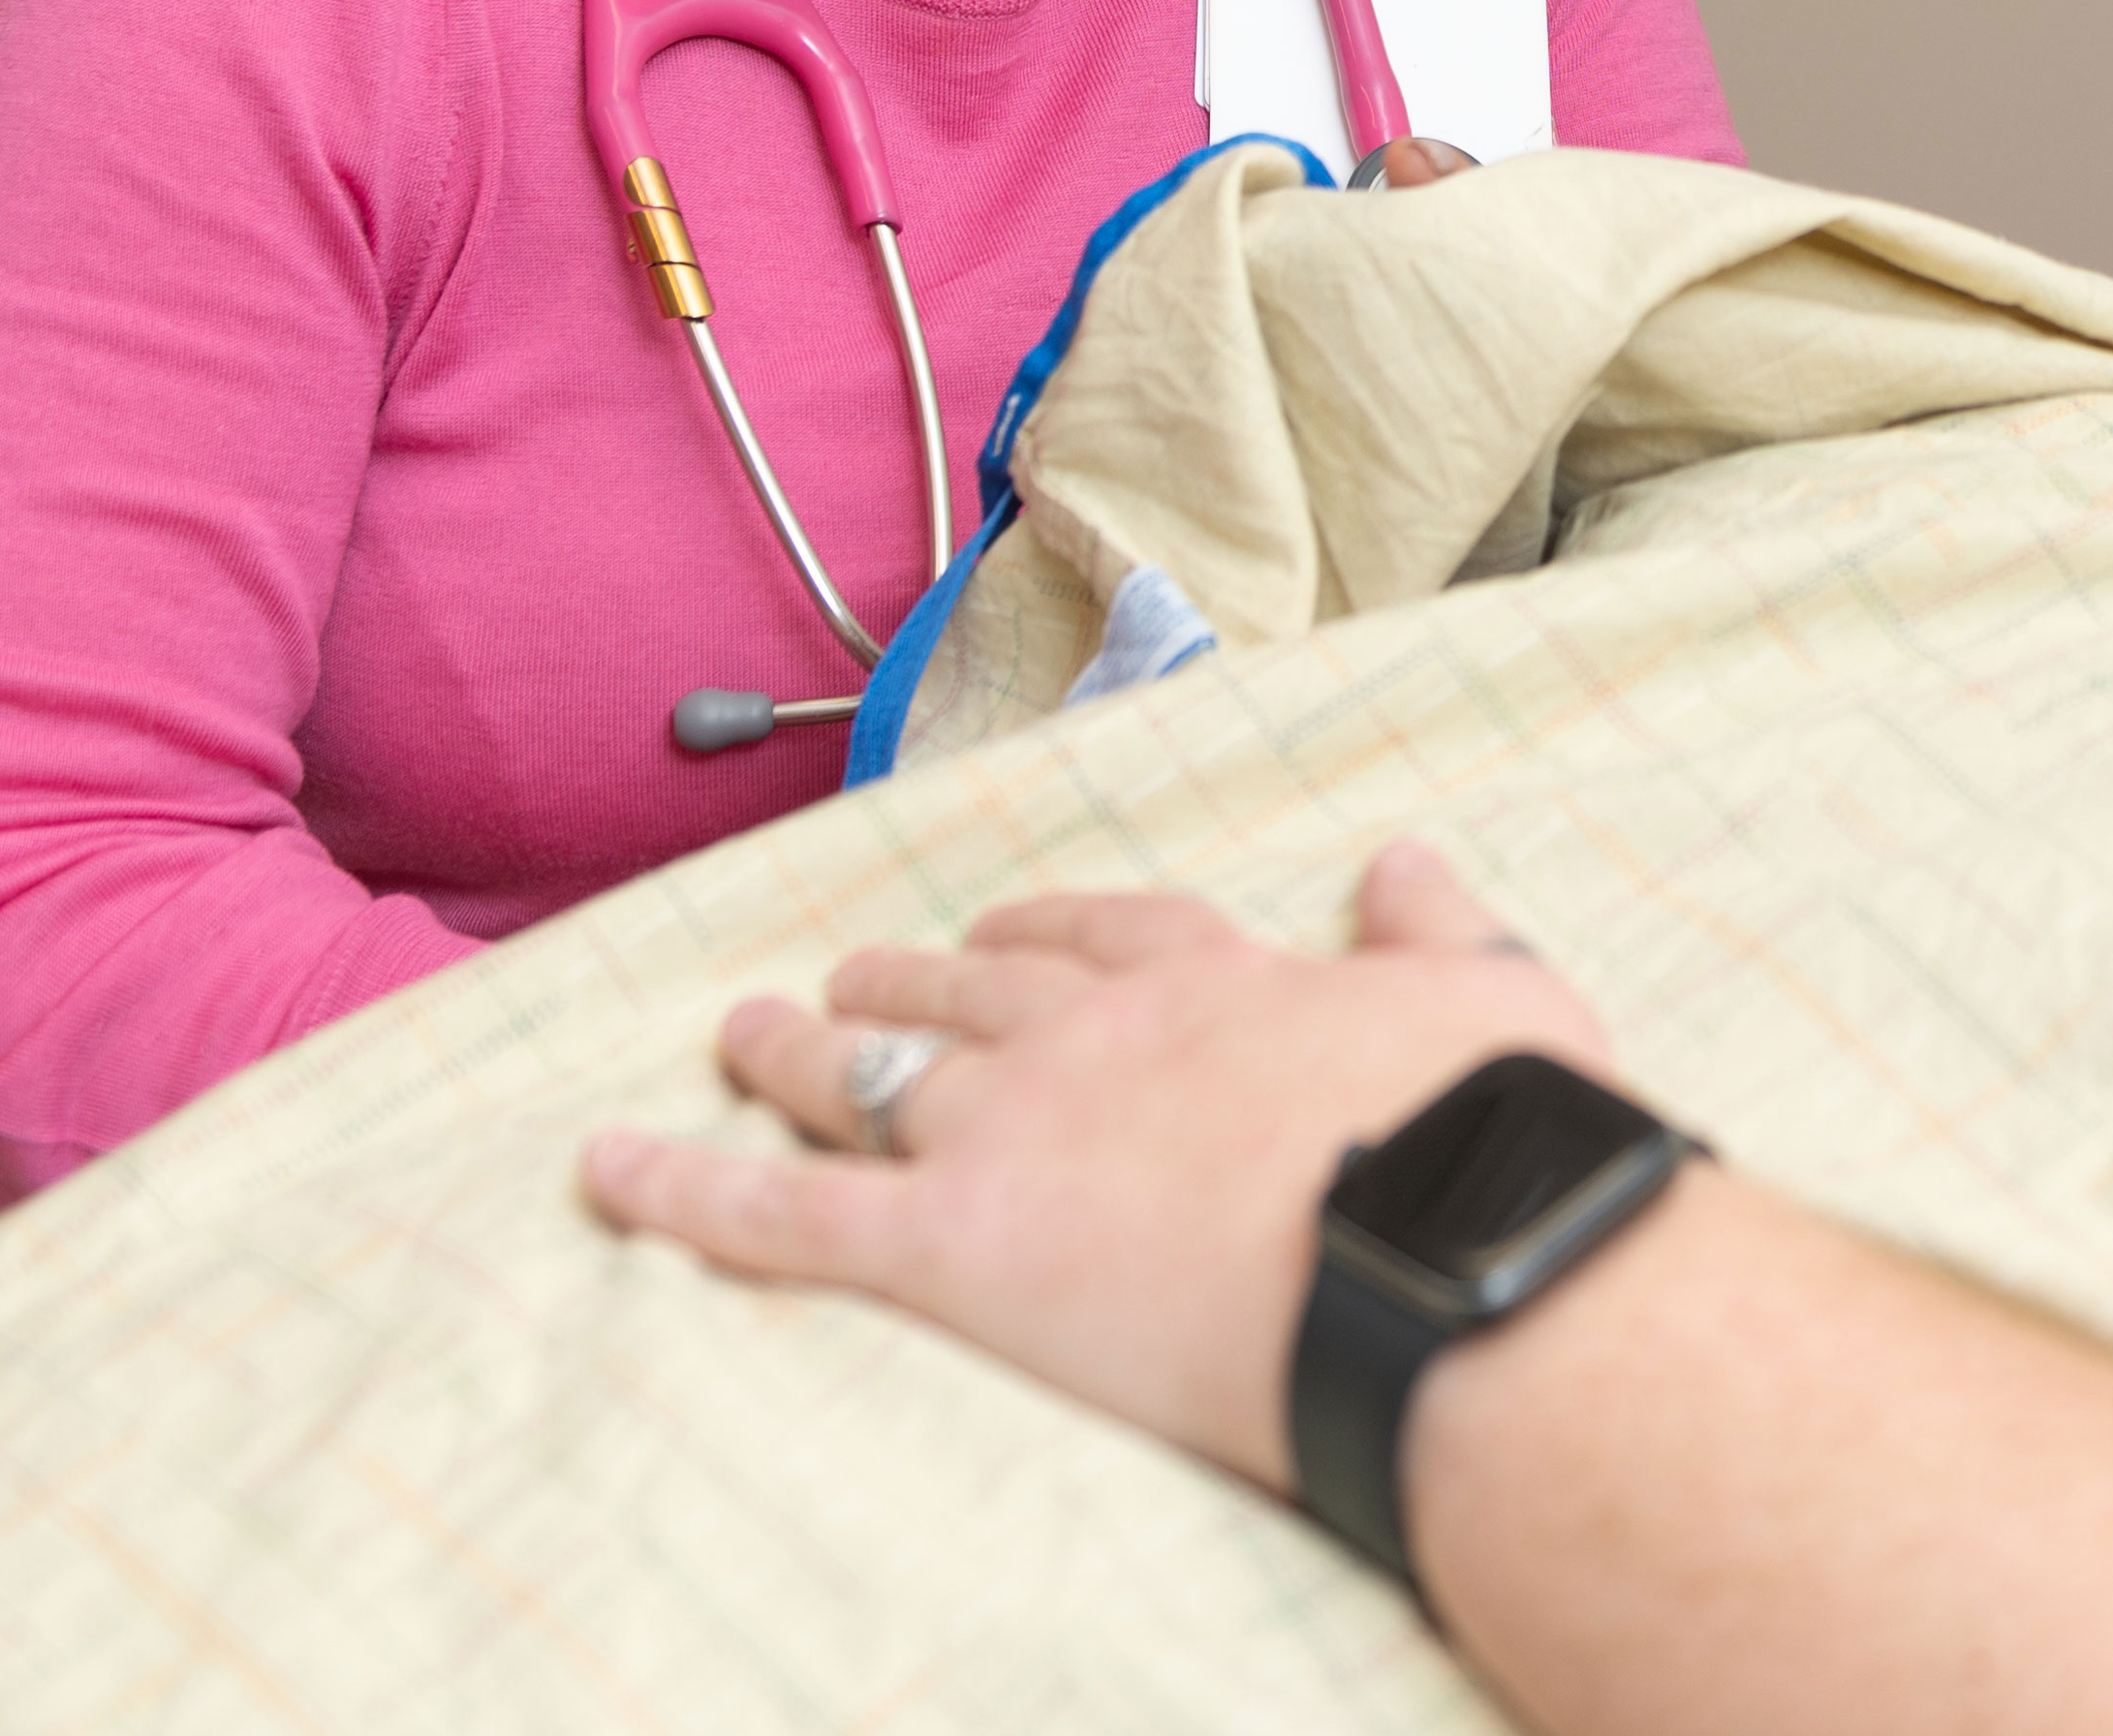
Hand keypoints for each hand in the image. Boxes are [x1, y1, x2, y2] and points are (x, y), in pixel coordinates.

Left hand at [582, 843, 1616, 1492]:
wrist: (1445, 1249)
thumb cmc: (1497, 1144)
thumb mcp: (1503, 1000)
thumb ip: (1439, 930)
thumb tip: (1405, 863)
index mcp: (1218, 977)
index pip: (1105, 932)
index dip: (1044, 930)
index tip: (1012, 929)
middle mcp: (1094, 1032)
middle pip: (969, 988)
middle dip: (903, 972)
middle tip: (852, 968)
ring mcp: (1011, 1126)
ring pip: (870, 1068)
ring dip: (795, 1046)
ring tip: (743, 1032)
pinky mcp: (952, 1242)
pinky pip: (787, 1212)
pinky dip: (687, 1189)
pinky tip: (609, 1169)